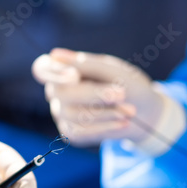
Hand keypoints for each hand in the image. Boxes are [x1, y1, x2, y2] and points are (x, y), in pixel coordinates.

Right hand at [31, 48, 185, 154]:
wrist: (144, 111)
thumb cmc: (126, 83)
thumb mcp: (112, 70)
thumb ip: (86, 64)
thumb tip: (55, 54)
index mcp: (63, 71)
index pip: (42, 69)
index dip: (52, 72)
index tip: (73, 75)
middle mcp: (57, 93)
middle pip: (62, 93)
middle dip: (93, 94)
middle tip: (120, 93)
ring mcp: (62, 114)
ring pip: (73, 114)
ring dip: (105, 112)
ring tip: (129, 110)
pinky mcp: (72, 133)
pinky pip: (82, 132)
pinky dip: (105, 126)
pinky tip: (123, 122)